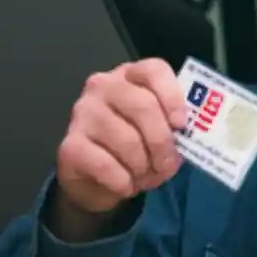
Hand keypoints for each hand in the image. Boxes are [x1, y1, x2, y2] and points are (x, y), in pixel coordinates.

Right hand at [54, 59, 188, 217]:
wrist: (95, 179)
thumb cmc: (134, 148)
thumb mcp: (158, 133)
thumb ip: (173, 127)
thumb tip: (187, 137)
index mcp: (130, 76)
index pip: (154, 71)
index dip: (172, 97)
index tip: (181, 125)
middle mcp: (103, 86)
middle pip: (143, 106)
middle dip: (162, 142)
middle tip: (167, 164)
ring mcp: (82, 113)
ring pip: (127, 140)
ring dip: (143, 167)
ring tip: (144, 176)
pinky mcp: (69, 145)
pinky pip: (106, 165)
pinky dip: (123, 181)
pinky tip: (125, 185)